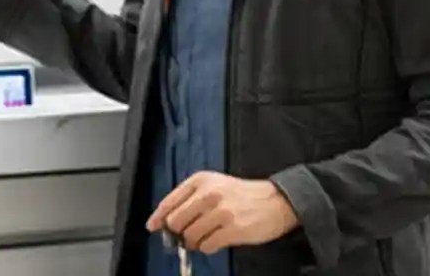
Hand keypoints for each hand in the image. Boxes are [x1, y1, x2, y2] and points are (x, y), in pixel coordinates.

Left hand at [146, 172, 299, 254]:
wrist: (277, 200)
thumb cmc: (241, 195)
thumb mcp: (214, 185)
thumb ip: (190, 199)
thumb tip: (166, 222)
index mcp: (200, 180)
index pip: (170, 201)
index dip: (158, 217)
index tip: (152, 227)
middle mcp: (208, 194)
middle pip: (176, 221)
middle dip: (178, 232)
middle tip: (186, 236)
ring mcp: (221, 211)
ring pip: (190, 236)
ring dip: (194, 242)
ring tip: (205, 237)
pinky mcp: (233, 229)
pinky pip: (207, 246)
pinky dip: (207, 248)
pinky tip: (216, 241)